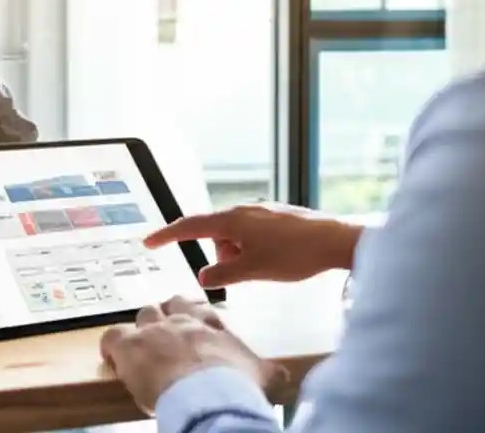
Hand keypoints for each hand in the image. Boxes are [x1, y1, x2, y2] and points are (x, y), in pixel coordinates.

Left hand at [100, 296, 288, 413]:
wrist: (211, 396)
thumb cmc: (236, 387)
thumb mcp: (261, 376)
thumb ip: (268, 371)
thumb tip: (284, 376)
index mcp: (211, 326)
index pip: (199, 309)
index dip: (193, 316)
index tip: (192, 327)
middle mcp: (182, 321)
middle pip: (168, 306)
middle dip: (165, 318)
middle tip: (164, 337)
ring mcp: (154, 330)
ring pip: (143, 316)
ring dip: (141, 331)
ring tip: (140, 349)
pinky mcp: (129, 346)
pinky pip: (112, 336)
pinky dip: (112, 346)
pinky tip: (113, 357)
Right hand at [145, 204, 362, 286]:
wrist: (335, 241)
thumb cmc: (295, 254)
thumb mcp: (253, 271)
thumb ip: (222, 275)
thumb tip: (204, 276)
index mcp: (232, 220)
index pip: (189, 226)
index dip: (167, 235)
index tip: (149, 241)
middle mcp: (243, 210)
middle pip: (216, 236)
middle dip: (222, 258)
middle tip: (242, 275)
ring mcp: (260, 212)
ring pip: (236, 238)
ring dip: (240, 256)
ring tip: (266, 269)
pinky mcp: (275, 217)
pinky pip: (253, 236)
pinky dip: (254, 251)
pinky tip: (276, 261)